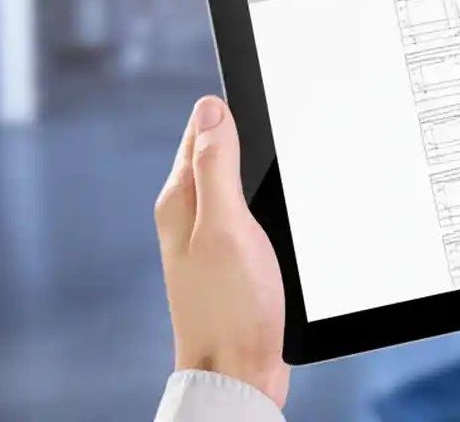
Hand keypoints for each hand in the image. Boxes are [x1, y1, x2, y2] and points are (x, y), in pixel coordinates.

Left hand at [155, 96, 289, 406]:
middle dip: (240, 132)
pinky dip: (261, 200)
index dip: (226, 109)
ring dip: (252, 167)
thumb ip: (217, 167)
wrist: (238, 371)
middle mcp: (188, 218)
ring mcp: (208, 242)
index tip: (254, 88)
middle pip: (214, 155)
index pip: (200, 133)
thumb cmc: (231, 307)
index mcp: (180, 201)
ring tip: (276, 146)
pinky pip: (243, 214)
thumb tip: (210, 110)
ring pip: (231, 185)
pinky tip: (279, 204)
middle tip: (272, 109)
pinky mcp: (229, 261)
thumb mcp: (226, 225)